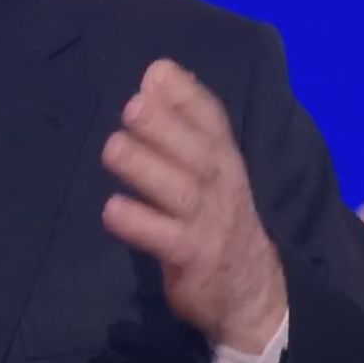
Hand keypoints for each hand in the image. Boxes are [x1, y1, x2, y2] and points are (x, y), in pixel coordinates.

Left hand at [100, 59, 286, 353]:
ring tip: (113, 148)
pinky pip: (164, 239)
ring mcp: (209, 223)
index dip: (187, 95)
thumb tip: (156, 71)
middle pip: (197, 151)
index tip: (157, 72)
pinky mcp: (193, 259)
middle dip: (164, 126)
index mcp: (225, 159)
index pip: (212, 120)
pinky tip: (112, 209)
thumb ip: (184, 124)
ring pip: (180, 192)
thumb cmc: (216, 217)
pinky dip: (138, 222)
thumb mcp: (212, 169)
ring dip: (145, 168)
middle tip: (132, 106)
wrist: (251, 291)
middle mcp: (221, 186)